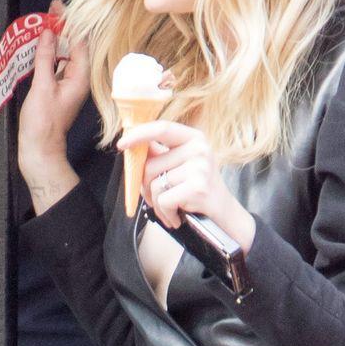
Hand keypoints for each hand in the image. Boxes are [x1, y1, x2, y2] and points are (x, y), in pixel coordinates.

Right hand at [18, 23, 88, 211]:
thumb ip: (46, 57)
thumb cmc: (42, 123)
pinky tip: (37, 48)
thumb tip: (49, 32)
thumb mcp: (42, 86)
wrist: (39, 149)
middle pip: (73, 46)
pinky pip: (56, 66)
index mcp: (80, 77)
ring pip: (63, 55)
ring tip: (40, 26)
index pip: (79, 41)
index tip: (57, 7)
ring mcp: (68, 85)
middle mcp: (78, 79)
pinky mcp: (58, 90)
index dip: (69, 22)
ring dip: (53, 41)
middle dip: (61, 29)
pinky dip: (48, 55)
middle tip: (47, 13)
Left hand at [120, 118, 255, 251]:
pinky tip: (177, 217)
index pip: (162, 128)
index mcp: (193, 138)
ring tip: (171, 210)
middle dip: (146, 188)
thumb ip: (160, 155)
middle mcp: (199, 148)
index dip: (139, 134)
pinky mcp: (198, 187)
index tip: (121, 144)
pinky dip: (165, 214)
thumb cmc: (196, 190)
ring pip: (155, 186)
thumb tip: (133, 148)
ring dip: (156, 204)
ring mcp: (200, 166)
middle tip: (157, 199)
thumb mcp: (181, 166)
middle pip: (150, 165)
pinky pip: (164, 200)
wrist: (223, 215)